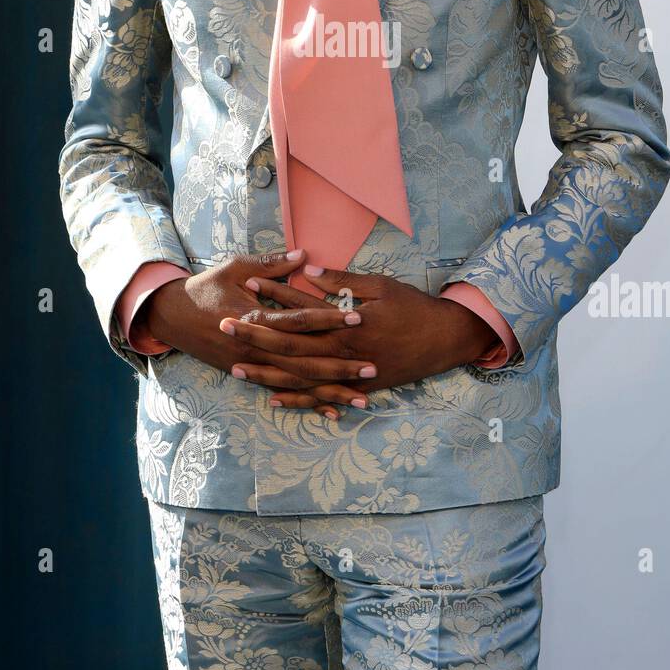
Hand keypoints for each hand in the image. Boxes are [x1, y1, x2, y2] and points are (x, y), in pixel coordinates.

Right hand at [144, 250, 381, 393]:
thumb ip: (270, 265)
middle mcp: (255, 347)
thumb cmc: (206, 288)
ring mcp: (252, 365)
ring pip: (298, 383)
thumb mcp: (235, 268)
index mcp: (255, 316)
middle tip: (373, 367)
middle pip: (305, 359)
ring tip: (363, 397)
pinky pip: (284, 393)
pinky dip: (308, 403)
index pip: (299, 319)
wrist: (172, 317)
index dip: (329, 319)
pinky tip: (332, 412)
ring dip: (331, 391)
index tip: (358, 318)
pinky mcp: (249, 375)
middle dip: (340, 365)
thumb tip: (303, 255)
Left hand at [233, 263, 494, 418]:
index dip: (271, 299)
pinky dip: (297, 400)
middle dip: (254, 337)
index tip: (245, 289)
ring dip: (266, 371)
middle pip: (290, 347)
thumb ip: (344, 280)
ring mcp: (349, 373)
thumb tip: (312, 269)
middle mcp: (343, 352)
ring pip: (299, 376)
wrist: (445, 340)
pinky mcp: (358, 388)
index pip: (300, 311)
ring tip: (235, 366)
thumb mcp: (381, 286)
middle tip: (224, 328)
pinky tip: (273, 398)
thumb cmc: (414, 307)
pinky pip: (321, 397)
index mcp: (346, 324)